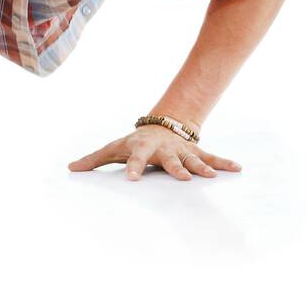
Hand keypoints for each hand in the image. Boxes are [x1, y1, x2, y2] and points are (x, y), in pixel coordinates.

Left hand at [68, 126, 240, 181]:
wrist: (159, 126)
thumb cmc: (132, 143)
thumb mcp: (112, 149)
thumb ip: (93, 160)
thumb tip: (69, 168)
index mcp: (141, 148)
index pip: (134, 158)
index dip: (132, 168)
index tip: (131, 180)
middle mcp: (163, 148)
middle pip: (169, 159)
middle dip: (176, 168)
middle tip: (184, 179)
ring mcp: (181, 150)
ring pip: (192, 159)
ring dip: (202, 167)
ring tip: (212, 177)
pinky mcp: (194, 152)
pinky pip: (211, 157)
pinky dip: (224, 163)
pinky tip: (238, 169)